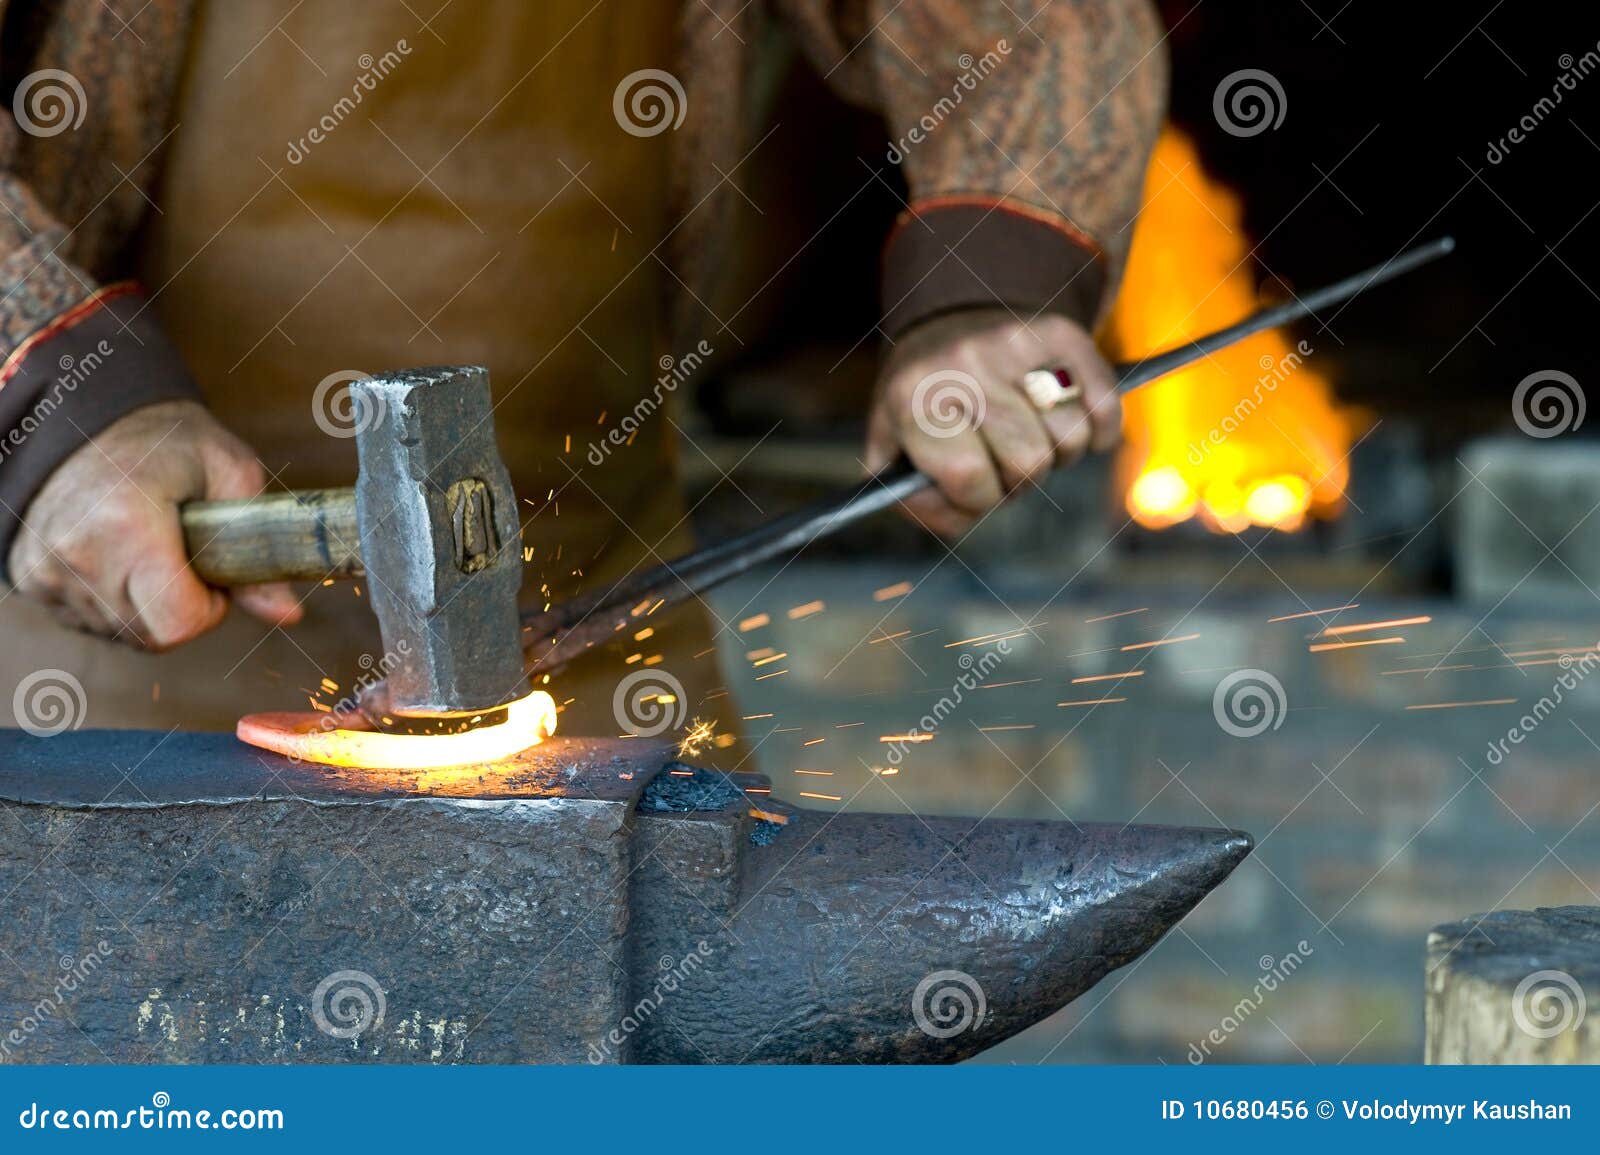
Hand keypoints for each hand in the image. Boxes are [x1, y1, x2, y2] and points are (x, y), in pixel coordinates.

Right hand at [6, 400, 302, 647]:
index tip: (213, 576)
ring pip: (120, 633)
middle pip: (151, 636)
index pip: (177, 624)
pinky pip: (87, 620)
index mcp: (128, 524)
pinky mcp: (29, 577)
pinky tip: (119, 558)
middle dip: (182, 609)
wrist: (91, 418)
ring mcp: (46, 569)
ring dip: (147, 607)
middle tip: (185, 559)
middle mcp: (77, 553)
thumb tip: (291, 615)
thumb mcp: (232, 475)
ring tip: (150, 552)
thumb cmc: (170, 442)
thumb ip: (261, 551)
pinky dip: (113, 602)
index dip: (209, 610)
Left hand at [865, 308, 1120, 536]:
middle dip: (1021, 479)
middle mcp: (964, 365)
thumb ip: (917, 501)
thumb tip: (963, 512)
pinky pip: (1104, 406)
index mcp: (915, 398)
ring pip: (1071, 437)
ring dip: (1058, 452)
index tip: (974, 485)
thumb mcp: (894, 451)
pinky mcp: (1061, 333)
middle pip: (1029, 463)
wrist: (949, 321)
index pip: (968, 476)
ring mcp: (1015, 343)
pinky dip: (1098, 429)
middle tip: (1004, 460)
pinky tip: (1069, 421)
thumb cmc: (925, 402)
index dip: (979, 497)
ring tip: (1030, 435)